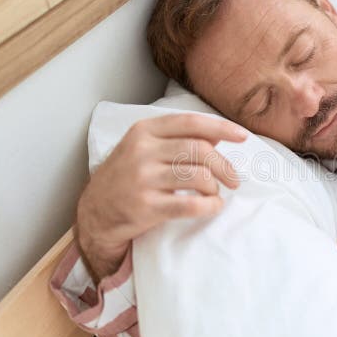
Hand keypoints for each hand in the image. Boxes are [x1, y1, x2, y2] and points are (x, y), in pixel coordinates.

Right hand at [76, 113, 246, 281]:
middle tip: (233, 179)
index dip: (221, 128)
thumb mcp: (143, 148)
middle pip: (200, 150)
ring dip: (215, 187)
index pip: (191, 123)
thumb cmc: (125, 177)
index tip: (242, 136)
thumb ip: (176, 139)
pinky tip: (212, 207)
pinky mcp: (146, 207)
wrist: (94, 213)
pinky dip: (209, 206)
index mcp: (144, 131)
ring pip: (198, 176)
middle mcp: (142, 151)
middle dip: (224, 166)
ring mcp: (143, 179)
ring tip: (214, 194)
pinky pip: (190, 205)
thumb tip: (218, 137)